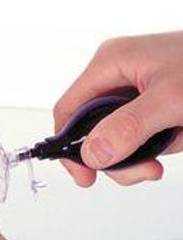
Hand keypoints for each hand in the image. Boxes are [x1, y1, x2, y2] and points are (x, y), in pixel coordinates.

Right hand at [54, 31, 182, 186]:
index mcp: (110, 65)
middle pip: (90, 131)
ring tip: (167, 151)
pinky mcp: (149, 107)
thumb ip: (128, 127)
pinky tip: (173, 140)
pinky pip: (135, 138)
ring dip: (137, 157)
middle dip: (114, 158)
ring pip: (112, 140)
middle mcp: (116, 79)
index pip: (67, 111)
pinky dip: (152, 149)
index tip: (84, 174)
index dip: (69, 146)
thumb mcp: (171, 100)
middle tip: (140, 170)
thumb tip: (92, 154)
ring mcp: (133, 94)